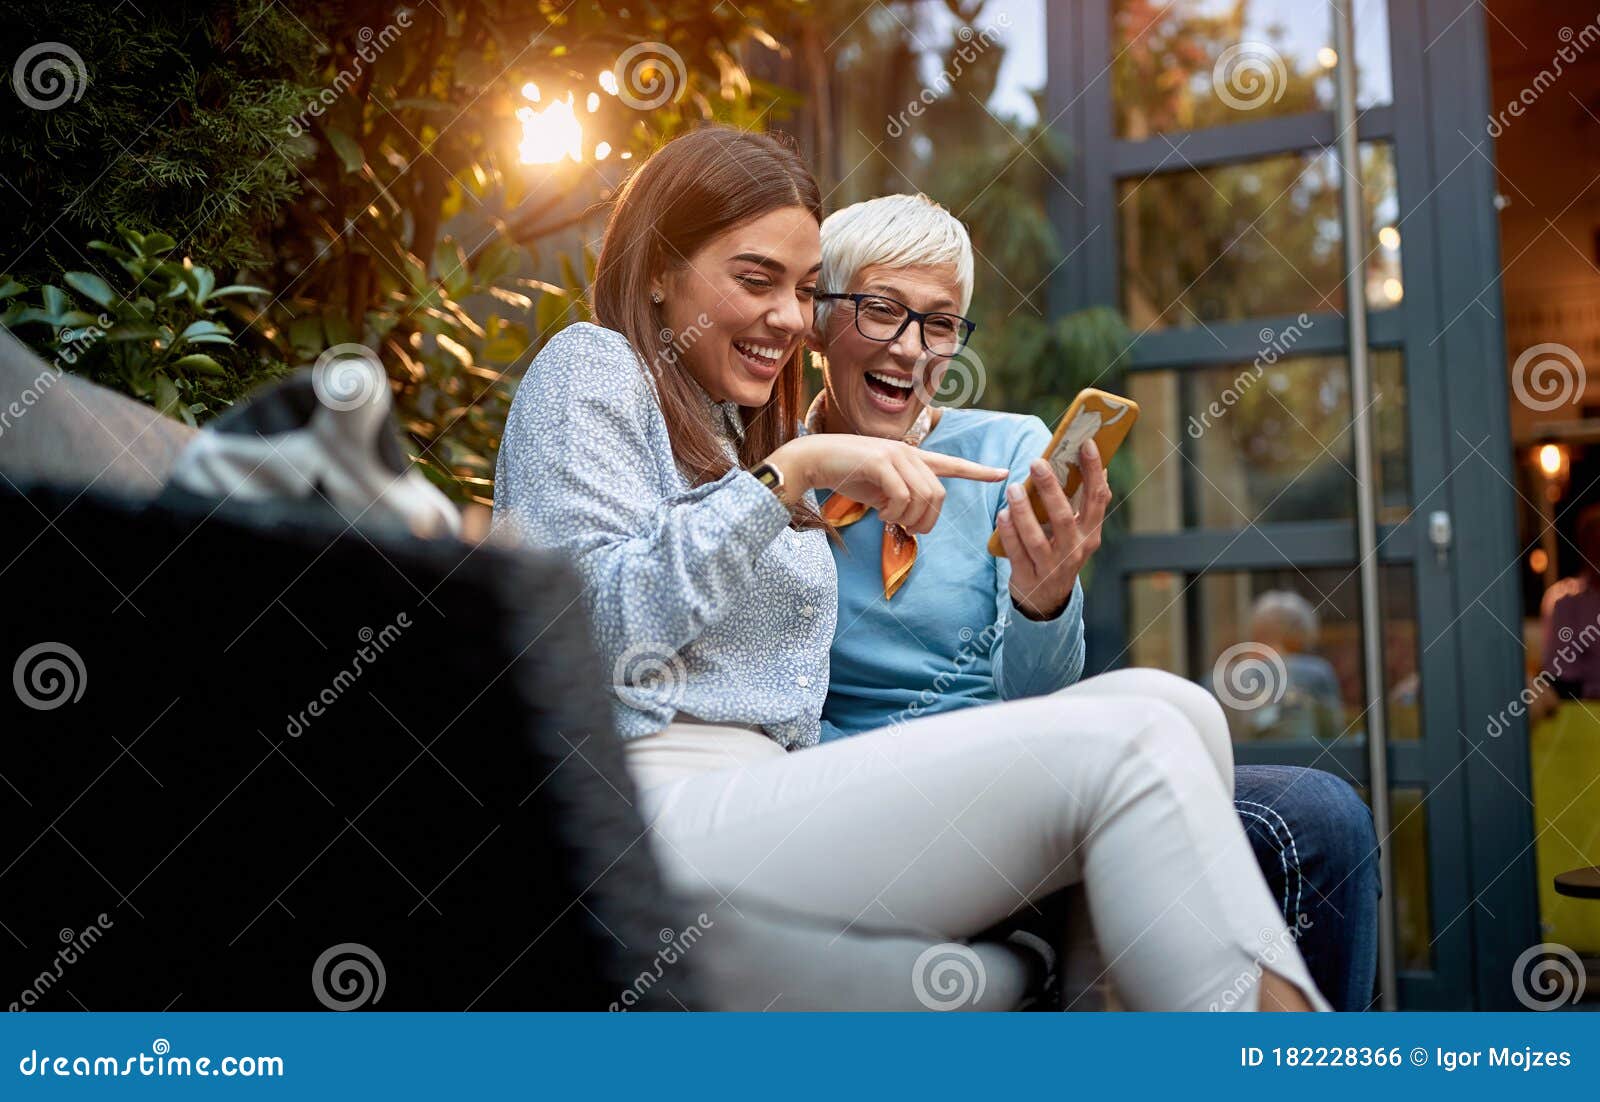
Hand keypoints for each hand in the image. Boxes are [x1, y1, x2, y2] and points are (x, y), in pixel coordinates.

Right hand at [764, 434, 1006, 533]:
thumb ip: (901, 499)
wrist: (812, 460)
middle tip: (903, 528)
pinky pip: (902, 498)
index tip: (1004, 473)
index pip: (952, 463)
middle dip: (925, 521)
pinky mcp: (880, 462)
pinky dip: (893, 513)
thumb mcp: (879, 490)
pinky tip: (878, 514)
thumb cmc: (844, 475)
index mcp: (911, 458)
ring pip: (923, 498)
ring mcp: (895, 455)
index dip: (978, 471)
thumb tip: (914, 520)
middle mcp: (908, 453)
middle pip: (938, 496)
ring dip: (906, 519)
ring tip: (886, 519)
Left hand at [996, 439, 1111, 619]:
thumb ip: (1083, 504)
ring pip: (1037, 538)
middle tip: (1036, 463)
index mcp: (1090, 533)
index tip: (1086, 443)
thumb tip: (1095, 464)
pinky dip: (1009, 533)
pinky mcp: (1029, 577)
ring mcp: (1052, 566)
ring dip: (1024, 511)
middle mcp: (1075, 550)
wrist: (1047, 599)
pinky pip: (1017, 552)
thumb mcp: (1078, 532)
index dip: (1093, 471)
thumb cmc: (1061, 552)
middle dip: (1050, 489)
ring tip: (1012, 488)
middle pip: (1064, 517)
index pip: (1097, 498)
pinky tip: (1002, 514)